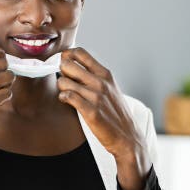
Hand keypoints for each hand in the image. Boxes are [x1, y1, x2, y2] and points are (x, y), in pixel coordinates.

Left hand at [58, 47, 151, 189]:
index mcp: (105, 74)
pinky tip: (67, 102)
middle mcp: (100, 82)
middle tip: (65, 81)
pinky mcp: (90, 111)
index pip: (79, 52)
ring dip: (61, 87)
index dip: (66, 56)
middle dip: (61, 71)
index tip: (64, 64)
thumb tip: (71, 65)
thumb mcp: (109, 88)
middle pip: (67, 64)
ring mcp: (95, 96)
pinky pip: (67, 96)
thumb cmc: (115, 112)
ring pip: (63, 81)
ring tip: (68, 94)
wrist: (128, 137)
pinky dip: (63, 98)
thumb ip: (93, 76)